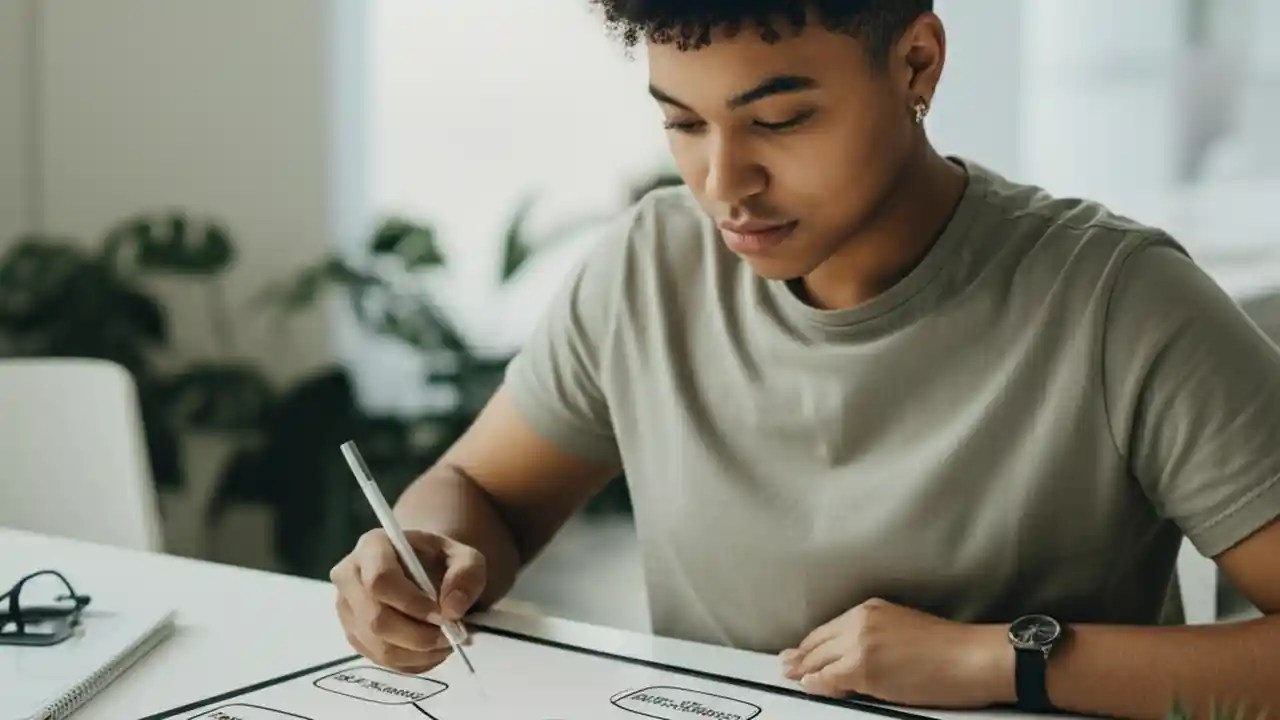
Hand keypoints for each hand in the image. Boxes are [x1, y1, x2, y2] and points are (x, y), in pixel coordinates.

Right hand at [330, 529, 486, 673]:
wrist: (425, 570)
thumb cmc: (442, 560)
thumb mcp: (466, 557)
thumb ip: (467, 574)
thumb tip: (451, 609)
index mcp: (372, 547)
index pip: (380, 580)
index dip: (412, 603)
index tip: (442, 614)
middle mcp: (349, 577)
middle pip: (376, 619)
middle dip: (418, 635)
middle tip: (449, 635)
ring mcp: (347, 610)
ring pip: (378, 646)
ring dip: (418, 653)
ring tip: (445, 643)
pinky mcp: (354, 635)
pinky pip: (380, 660)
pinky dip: (411, 662)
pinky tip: (431, 650)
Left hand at [779, 598, 1013, 708]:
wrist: (971, 657)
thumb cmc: (949, 649)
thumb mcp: (903, 630)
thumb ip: (873, 639)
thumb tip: (851, 660)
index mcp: (870, 609)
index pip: (829, 629)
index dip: (812, 644)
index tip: (799, 652)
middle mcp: (860, 621)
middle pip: (818, 642)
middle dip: (800, 656)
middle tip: (787, 666)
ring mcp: (860, 643)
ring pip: (820, 659)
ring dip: (804, 670)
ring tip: (792, 677)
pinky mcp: (863, 667)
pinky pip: (829, 678)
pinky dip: (817, 684)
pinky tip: (811, 687)